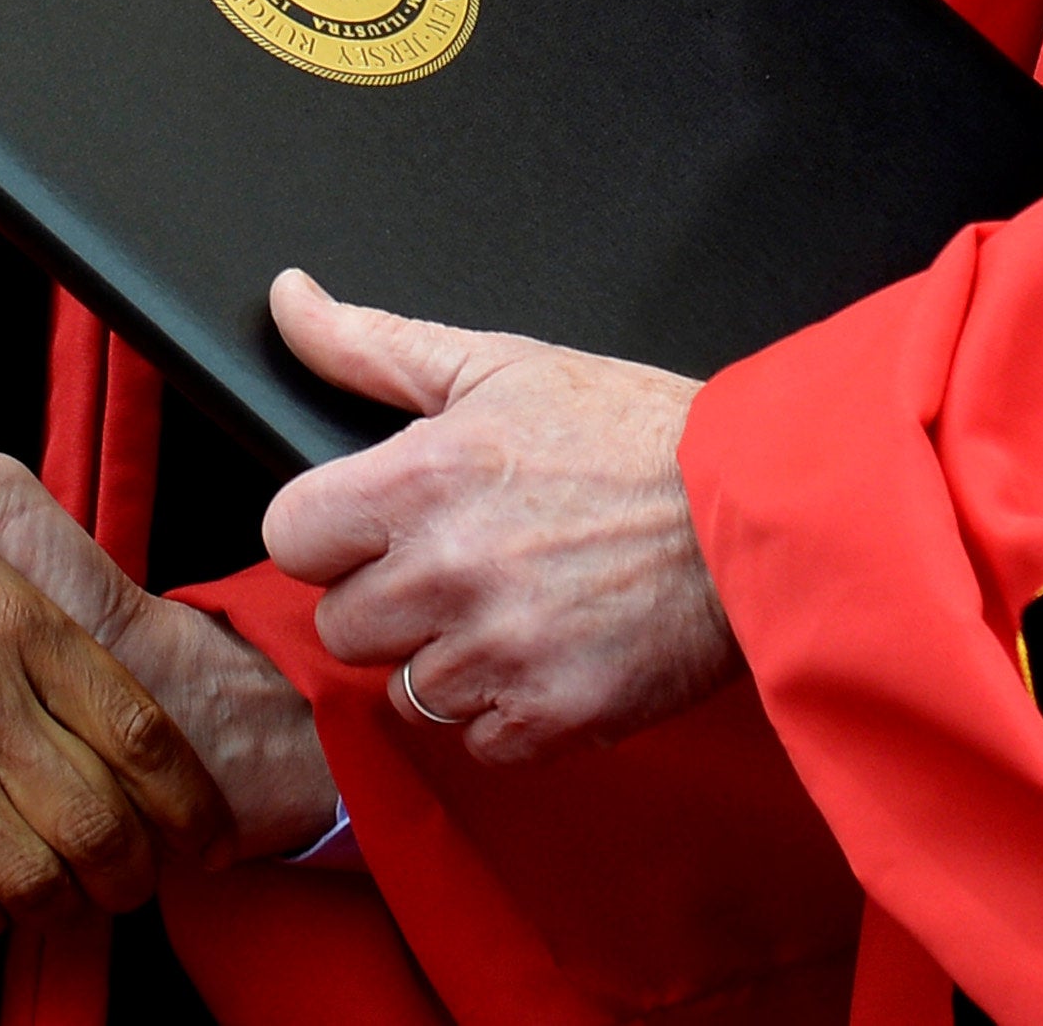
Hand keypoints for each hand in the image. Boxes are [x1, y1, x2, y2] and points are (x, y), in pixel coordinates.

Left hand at [260, 269, 736, 763]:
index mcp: (421, 479)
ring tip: (521, 604)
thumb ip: (373, 345)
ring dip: (450, 658)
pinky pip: (478, 741)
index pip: (289, 536)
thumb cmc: (632, 433)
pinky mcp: (548, 718)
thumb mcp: (499, 363)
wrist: (754, 509)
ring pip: (408, 692)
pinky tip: (554, 649)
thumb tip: (289, 301)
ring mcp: (496, 654)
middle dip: (391, 598)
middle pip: (341, 626)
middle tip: (466, 561)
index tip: (377, 526)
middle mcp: (447, 573)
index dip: (331, 532)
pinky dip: (510, 709)